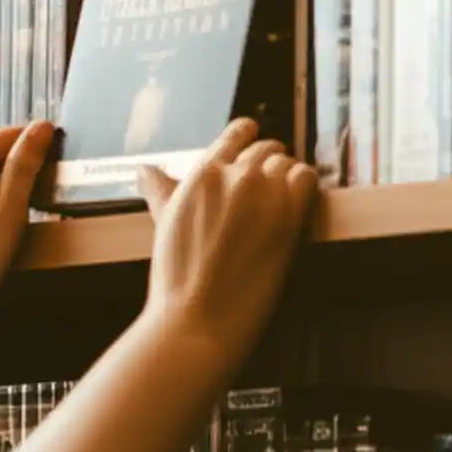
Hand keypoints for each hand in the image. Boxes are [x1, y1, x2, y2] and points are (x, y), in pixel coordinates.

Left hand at [0, 120, 54, 323]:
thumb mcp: (9, 210)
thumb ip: (25, 165)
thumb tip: (42, 129)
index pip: (6, 136)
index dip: (36, 144)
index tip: (62, 155)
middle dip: (22, 169)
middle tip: (45, 195)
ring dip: (10, 187)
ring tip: (24, 214)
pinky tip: (4, 224)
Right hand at [135, 118, 318, 353]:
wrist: (196, 318)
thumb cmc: (179, 278)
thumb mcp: (166, 222)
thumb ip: (162, 190)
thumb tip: (144, 170)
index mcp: (203, 173)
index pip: (238, 132)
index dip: (251, 139)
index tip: (258, 148)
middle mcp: (234, 174)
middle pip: (268, 149)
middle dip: (271, 167)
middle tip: (270, 195)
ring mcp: (262, 192)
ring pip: (289, 163)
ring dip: (289, 181)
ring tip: (282, 207)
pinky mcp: (287, 214)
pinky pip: (307, 179)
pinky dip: (306, 190)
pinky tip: (298, 209)